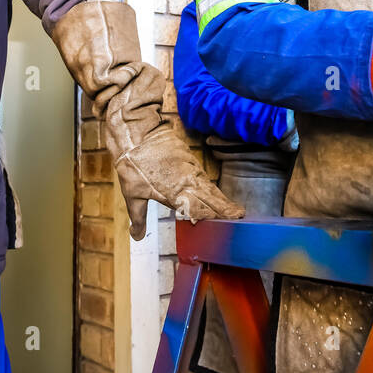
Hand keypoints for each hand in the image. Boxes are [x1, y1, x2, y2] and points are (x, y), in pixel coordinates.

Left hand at [114, 124, 243, 238]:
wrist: (137, 134)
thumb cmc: (133, 165)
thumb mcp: (132, 194)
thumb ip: (138, 218)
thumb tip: (137, 237)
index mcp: (175, 193)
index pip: (199, 209)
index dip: (213, 216)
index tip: (227, 222)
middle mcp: (187, 181)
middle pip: (210, 198)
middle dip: (225, 208)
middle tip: (240, 216)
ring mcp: (190, 169)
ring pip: (209, 186)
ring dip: (220, 198)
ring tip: (232, 208)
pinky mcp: (189, 159)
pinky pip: (203, 176)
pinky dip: (211, 186)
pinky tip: (214, 191)